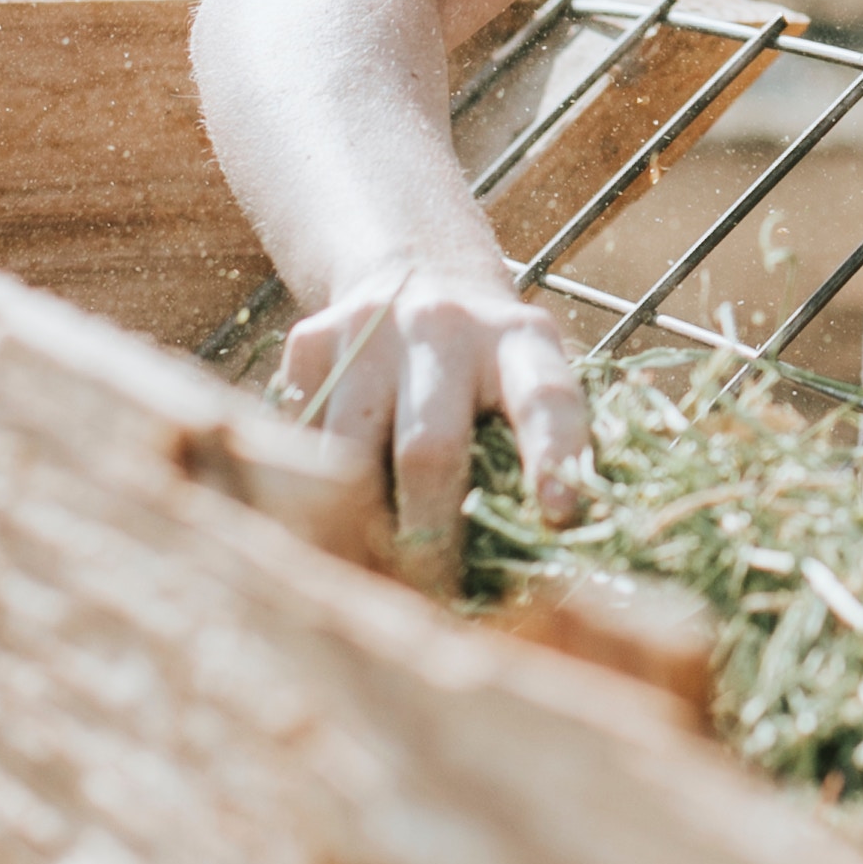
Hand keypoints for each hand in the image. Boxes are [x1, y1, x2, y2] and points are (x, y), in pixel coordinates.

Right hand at [279, 257, 593, 590]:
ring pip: (350, 455)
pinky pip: (302, 441)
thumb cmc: (487, 359)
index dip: (554, 457)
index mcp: (520, 339)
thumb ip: (541, 446)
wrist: (414, 265)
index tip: (559, 517)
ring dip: (361, 529)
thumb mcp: (530, 376)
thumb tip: (550, 553)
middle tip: (435, 597)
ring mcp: (369, 331)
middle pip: (428, 450)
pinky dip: (315, 490)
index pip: (545, 399)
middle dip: (429, 539)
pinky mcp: (311, 341)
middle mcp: (444, 326)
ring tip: (375, 577)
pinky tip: (333, 513)